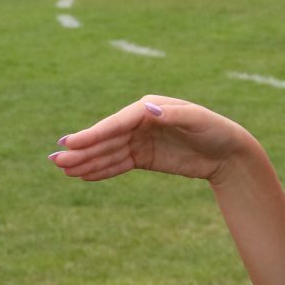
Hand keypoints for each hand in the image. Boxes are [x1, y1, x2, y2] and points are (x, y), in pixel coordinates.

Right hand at [50, 95, 259, 184]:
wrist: (229, 153)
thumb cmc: (216, 131)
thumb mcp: (199, 121)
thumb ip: (174, 114)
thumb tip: (148, 109)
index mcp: (149, 108)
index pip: (116, 123)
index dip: (93, 134)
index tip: (72, 144)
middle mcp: (140, 122)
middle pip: (106, 138)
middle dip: (82, 150)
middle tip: (55, 161)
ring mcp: (141, 140)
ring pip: (108, 153)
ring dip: (86, 161)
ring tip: (62, 170)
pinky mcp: (144, 157)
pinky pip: (118, 164)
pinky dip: (101, 170)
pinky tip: (83, 176)